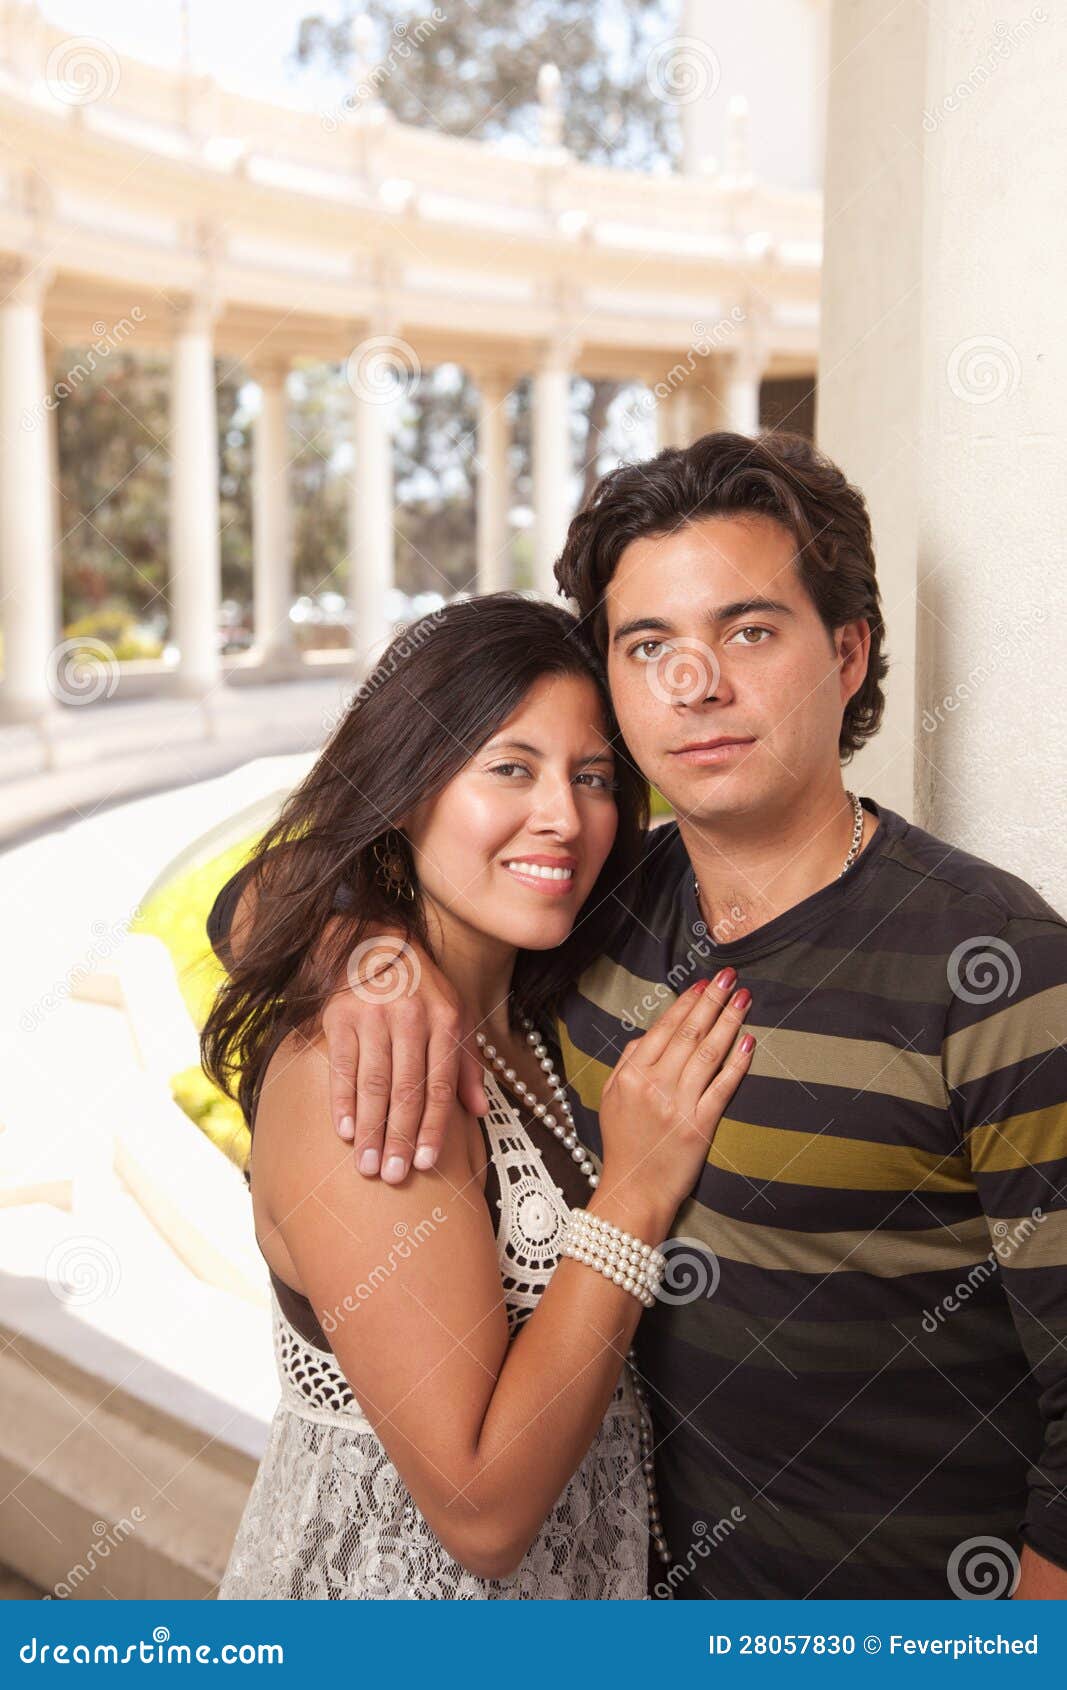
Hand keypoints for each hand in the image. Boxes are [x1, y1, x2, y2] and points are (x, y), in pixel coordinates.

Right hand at [321, 930, 487, 1181]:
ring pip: (373, 1082)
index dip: (432, 1127)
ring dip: (371, 1129)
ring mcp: (372, 1016)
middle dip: (400, 1137)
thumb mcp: (454, 1014)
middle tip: (393, 1176)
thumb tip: (481, 1111)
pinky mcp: (339, 1015)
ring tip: (368, 1165)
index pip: (439, 1085)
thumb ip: (466, 1064)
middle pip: (406, 1089)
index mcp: (443, 1020)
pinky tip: (345, 1130)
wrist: (373, 940)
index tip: (424, 1163)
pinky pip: (341, 1066)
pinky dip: (342, 1101)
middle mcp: (409, 1017)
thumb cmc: (421, 988)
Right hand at [597, 970, 752, 1230]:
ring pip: (708, 1053)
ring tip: (744, 998)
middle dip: (712, 1001)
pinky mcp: (700, 1125)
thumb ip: (628, 1063)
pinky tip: (749, 1042)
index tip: (704, 983)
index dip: (687, 1003)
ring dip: (729, 1021)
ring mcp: (678, 1105)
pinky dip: (737, 1063)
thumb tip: (650, 1034)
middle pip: (689, 1033)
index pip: (664, 1028)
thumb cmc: (624, 1145)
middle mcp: (654, 1085)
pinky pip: (723, 1087)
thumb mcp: (612, 1098)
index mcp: (632, 1075)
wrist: (635, 1192)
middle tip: (730, 976)